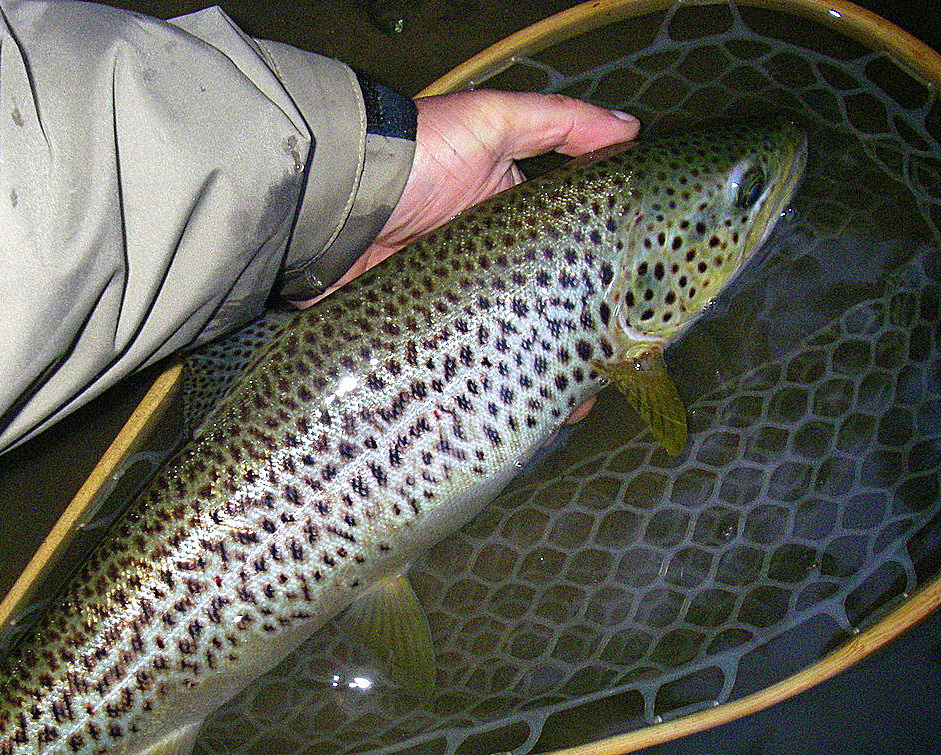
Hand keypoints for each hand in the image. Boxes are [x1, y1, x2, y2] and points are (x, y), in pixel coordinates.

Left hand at [317, 91, 638, 424]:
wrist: (337, 195)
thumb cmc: (413, 152)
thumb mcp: (491, 122)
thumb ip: (561, 123)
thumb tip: (630, 129)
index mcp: (503, 220)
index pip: (559, 257)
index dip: (591, 287)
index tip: (624, 318)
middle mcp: (478, 265)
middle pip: (531, 314)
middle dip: (563, 347)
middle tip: (595, 378)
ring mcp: (447, 304)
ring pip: (496, 350)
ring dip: (523, 378)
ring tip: (560, 408)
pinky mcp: (414, 334)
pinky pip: (448, 371)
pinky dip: (467, 397)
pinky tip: (497, 420)